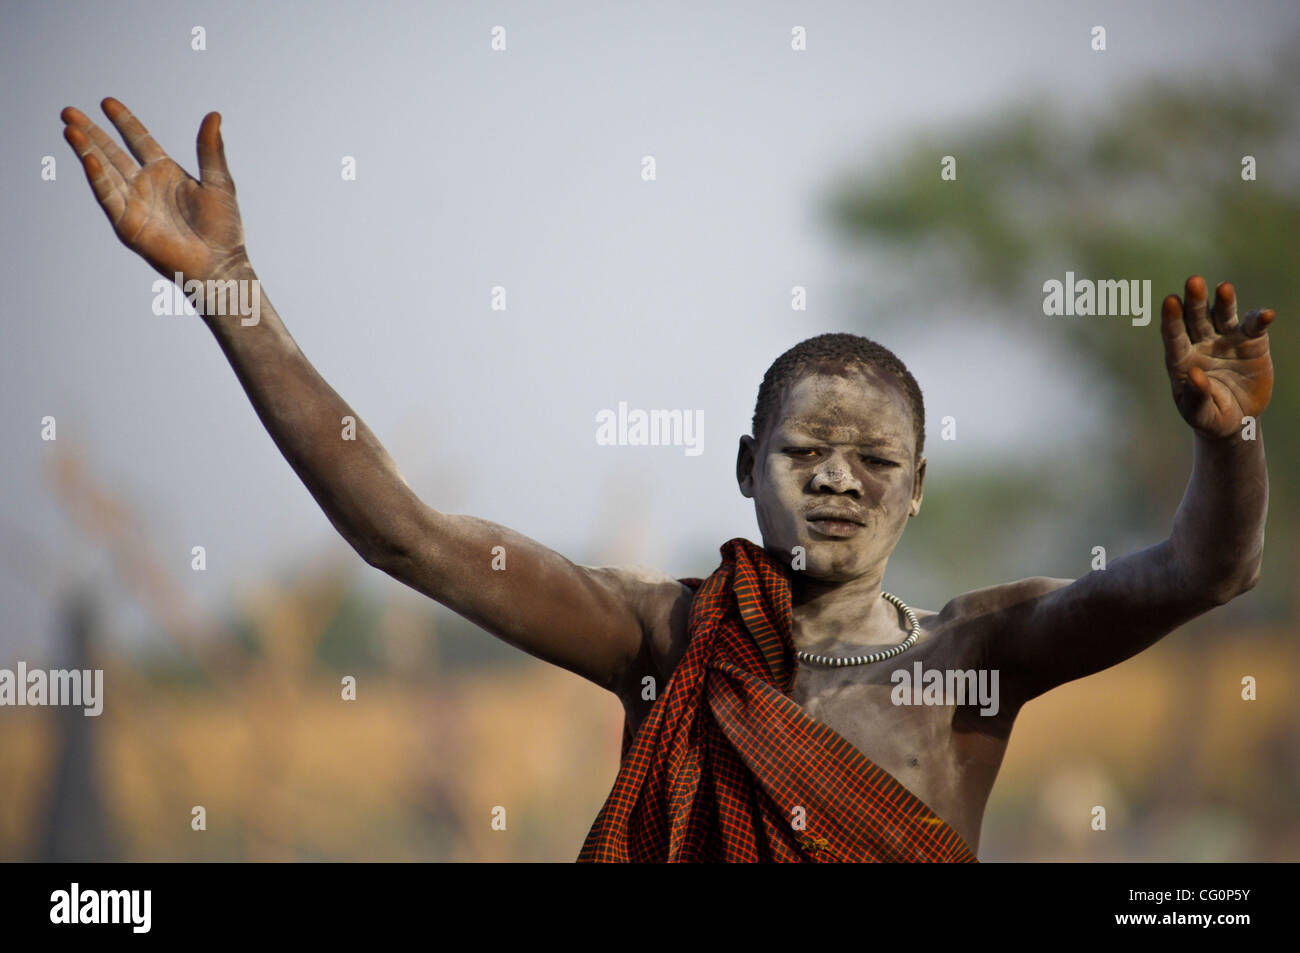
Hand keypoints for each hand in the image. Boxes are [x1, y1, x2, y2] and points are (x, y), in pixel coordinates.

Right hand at [61, 98, 248, 282]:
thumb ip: (211, 149)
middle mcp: (145, 185)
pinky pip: (110, 198)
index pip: (139, 140)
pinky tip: (89, 159)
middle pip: (112, 152)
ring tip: (70, 129)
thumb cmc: (223, 227)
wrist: (219, 263)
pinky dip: (99, 178)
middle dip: (91, 133)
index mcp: (165, 172)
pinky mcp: (128, 224)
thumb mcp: (218, 182)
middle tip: (69, 111)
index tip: (106, 102)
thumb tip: (215, 114)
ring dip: (87, 151)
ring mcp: (134, 204)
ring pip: (105, 171)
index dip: (124, 121)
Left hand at [1161, 275, 1274, 438]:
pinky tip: (1265, 314)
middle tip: (1193, 281)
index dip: (1171, 319)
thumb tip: (1195, 374)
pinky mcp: (1251, 341)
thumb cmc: (1208, 415)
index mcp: (1181, 358)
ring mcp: (1226, 339)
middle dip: (1195, 300)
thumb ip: (1196, 395)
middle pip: (1195, 318)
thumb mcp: (1199, 412)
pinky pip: (1254, 327)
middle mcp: (1201, 342)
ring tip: (1224, 288)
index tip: (1170, 301)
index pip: (1173, 335)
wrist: (1236, 419)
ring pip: (1222, 316)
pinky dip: (1259, 319)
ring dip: (1224, 301)